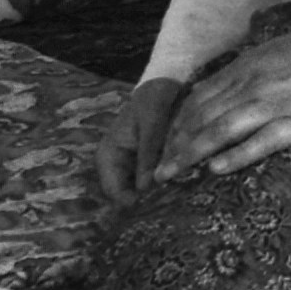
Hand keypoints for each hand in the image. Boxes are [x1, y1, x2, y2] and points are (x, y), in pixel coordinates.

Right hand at [88, 75, 185, 212]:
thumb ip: (147, 153)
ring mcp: (132, 166)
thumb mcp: (152, 123)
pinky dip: (165, 185)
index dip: (131, 203)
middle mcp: (116, 165)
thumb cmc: (154, 99)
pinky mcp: (147, 164)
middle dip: (147, 203)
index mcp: (108, 155)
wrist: (165, 82)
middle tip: (171, 206)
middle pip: (127, 195)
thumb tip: (143, 188)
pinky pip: (153, 182)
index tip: (155, 207)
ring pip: (141, 192)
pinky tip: (182, 187)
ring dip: (158, 196)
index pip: (113, 190)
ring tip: (178, 199)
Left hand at [156, 6, 290, 181]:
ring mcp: (273, 104)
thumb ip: (249, 70)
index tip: (162, 145)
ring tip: (169, 175)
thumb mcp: (276, 52)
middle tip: (155, 170)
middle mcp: (252, 85)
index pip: (198, 98)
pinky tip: (215, 170)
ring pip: (219, 130)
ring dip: (189, 154)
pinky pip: (259, 142)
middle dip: (172, 145)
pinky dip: (234, 156)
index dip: (175, 124)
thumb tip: (224, 87)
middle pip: (200, 117)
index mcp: (247, 67)